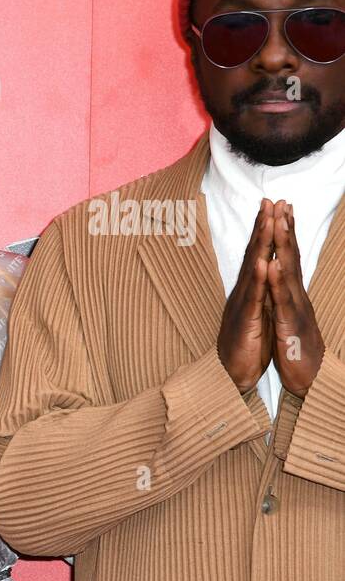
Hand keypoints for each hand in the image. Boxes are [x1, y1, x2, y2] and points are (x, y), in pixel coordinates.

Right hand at [218, 198, 276, 391]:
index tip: (274, 206)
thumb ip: (258, 293)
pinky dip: (258, 279)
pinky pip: (254, 297)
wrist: (230, 376)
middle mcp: (244, 293)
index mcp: (250, 290)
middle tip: (270, 200)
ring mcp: (243, 306)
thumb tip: (263, 274)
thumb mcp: (255, 315)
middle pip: (254, 254)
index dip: (266, 230)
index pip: (259, 254)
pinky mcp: (246, 322)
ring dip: (261, 244)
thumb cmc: (244, 347)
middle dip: (263, 226)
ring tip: (268, 220)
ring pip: (253, 269)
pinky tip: (263, 262)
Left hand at [267, 201, 323, 397]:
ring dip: (283, 247)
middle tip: (280, 202)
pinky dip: (277, 283)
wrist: (308, 379)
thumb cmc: (296, 348)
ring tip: (278, 222)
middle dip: (285, 228)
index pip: (287, 258)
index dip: (283, 233)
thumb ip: (282, 297)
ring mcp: (295, 309)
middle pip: (291, 257)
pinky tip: (271, 266)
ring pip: (289, 273)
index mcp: (291, 294)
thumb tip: (278, 276)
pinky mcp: (290, 326)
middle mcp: (296, 296)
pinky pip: (282, 301)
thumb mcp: (286, 318)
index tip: (279, 207)